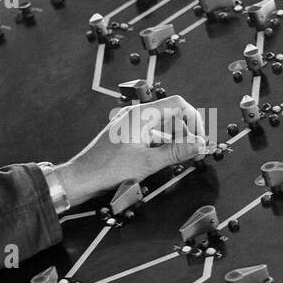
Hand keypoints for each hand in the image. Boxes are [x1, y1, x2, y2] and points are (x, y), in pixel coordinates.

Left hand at [55, 96, 210, 207]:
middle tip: (195, 152)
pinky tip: (165, 158)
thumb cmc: (109, 169)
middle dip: (186, 131)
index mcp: (142, 115)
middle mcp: (136, 114)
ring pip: (161, 124)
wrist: (82, 178)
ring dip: (175, 138)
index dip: (194, 120)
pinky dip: (162, 142)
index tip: (200, 140)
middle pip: (171, 113)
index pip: (178, 104)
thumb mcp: (148, 162)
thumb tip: (200, 145)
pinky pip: (150, 132)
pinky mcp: (126, 134)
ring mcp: (130, 123)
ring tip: (183, 157)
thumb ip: (177, 151)